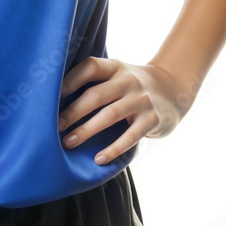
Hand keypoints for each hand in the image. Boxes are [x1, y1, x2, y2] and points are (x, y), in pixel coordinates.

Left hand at [57, 57, 196, 164]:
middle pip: (96, 95)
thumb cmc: (132, 85)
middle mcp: (128, 81)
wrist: (173, 89)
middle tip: (55, 126)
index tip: (52, 94)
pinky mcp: (152, 119)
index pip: (91, 66)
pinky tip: (99, 159)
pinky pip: (130, 136)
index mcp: (116, 67)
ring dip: (87, 130)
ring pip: (109, 116)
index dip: (71, 78)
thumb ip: (96, 81)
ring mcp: (141, 100)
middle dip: (73, 112)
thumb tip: (57, 99)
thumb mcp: (118, 74)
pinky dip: (113, 149)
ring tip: (69, 143)